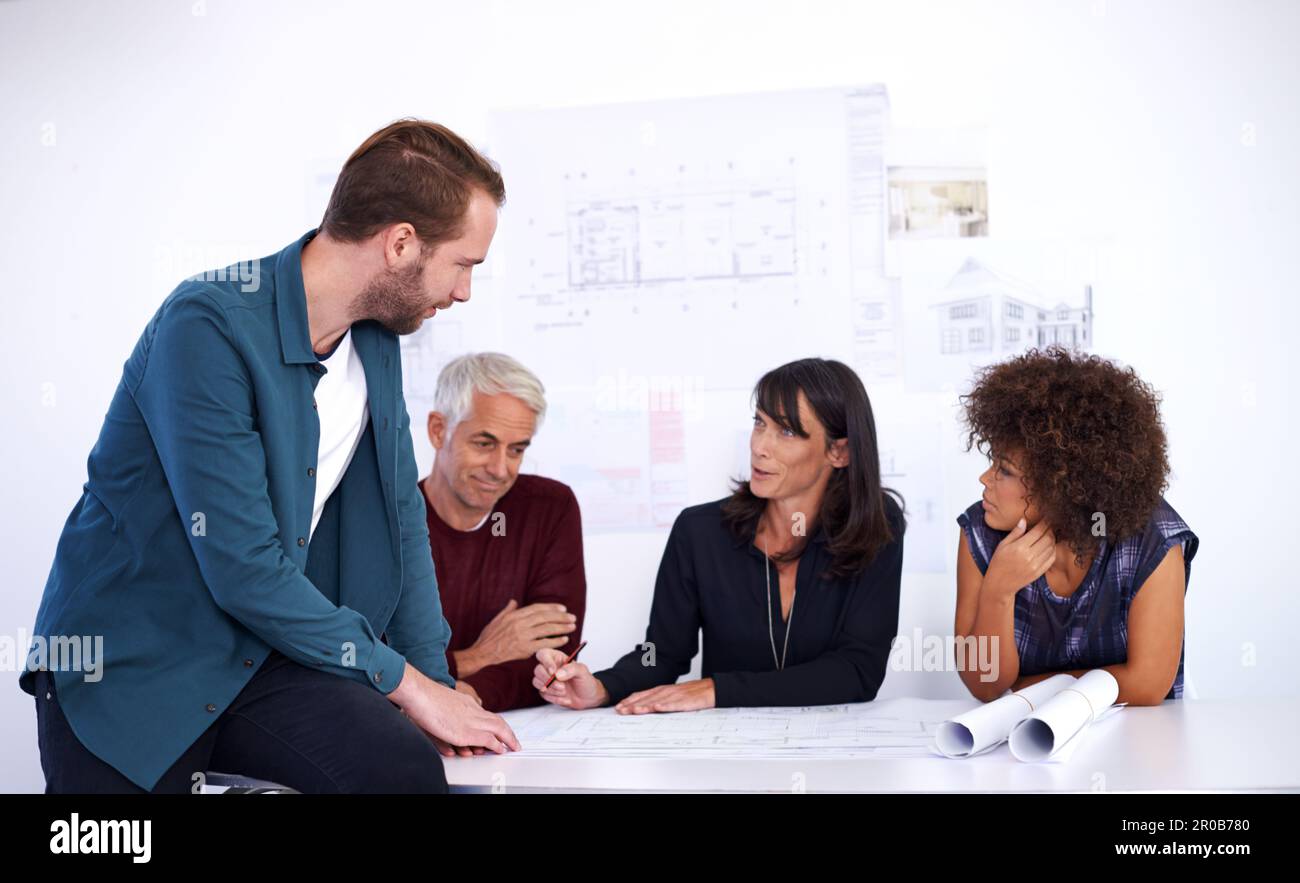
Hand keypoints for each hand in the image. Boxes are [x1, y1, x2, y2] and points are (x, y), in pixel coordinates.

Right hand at [389, 662, 519, 754]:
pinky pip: (488, 739)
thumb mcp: (440, 701)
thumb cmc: (422, 697)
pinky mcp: (465, 732)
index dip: (496, 724)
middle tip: (514, 741)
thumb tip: (448, 719)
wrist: (419, 693)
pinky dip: (496, 745)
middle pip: (497, 721)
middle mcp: (472, 710)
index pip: (487, 714)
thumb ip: (448, 709)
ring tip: (514, 746)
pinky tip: (500, 750)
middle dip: (508, 732)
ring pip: (498, 728)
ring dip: (508, 738)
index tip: (501, 731)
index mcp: (466, 702)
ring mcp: (470, 721)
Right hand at [469, 600, 577, 667]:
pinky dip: (555, 641)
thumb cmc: (488, 638)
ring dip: (562, 627)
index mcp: (514, 615)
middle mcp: (520, 624)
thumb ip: (508, 610)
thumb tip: (514, 601)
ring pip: (547, 629)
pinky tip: (564, 639)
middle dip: (561, 616)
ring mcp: (523, 636)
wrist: (482, 654)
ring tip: (572, 627)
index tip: (563, 608)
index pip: (537, 608)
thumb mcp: (497, 619)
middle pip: (545, 617)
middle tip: (572, 617)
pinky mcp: (524, 649)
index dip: (552, 608)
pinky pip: (544, 643)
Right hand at [532, 648, 607, 708]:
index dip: (546, 662)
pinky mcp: (546, 691)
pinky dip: (553, 697)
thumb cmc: (586, 681)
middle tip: (561, 686)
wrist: (589, 698)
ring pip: (537, 682)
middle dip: (548, 680)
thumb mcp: (583, 671)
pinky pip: (542, 694)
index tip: (553, 672)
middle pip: (537, 670)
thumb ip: (572, 669)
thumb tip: (557, 674)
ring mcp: (546, 680)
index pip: (543, 654)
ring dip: (550, 689)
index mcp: (557, 658)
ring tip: (564, 692)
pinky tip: (565, 698)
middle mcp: (550, 668)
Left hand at [614, 679, 715, 714]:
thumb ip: (660, 699)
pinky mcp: (688, 701)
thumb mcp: (674, 695)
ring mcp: (677, 695)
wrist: (713, 689)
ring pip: (658, 700)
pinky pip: (675, 704)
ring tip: (634, 710)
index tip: (619, 707)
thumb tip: (645, 706)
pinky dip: (666, 705)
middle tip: (620, 711)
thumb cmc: (693, 694)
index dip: (630, 700)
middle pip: (647, 697)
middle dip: (632, 704)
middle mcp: (668, 691)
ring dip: (645, 705)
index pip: (643, 694)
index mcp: (664, 690)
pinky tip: (658, 708)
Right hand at [984, 518, 1055, 598]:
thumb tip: (1024, 520)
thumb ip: (1015, 533)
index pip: (1038, 531)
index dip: (1044, 523)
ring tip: (1049, 535)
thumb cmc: (998, 563)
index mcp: (1019, 547)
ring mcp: (1036, 565)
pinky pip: (1051, 559)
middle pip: (1048, 539)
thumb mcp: (1002, 545)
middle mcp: (1029, 556)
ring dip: (1053, 539)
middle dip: (1050, 530)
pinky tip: (1050, 546)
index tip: (1046, 518)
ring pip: (1051, 548)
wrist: (999, 584)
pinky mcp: (1039, 572)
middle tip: (1049, 525)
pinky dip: (1053, 550)